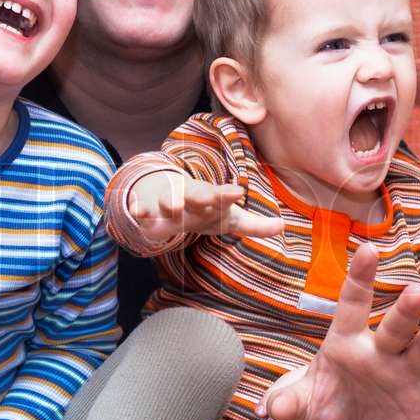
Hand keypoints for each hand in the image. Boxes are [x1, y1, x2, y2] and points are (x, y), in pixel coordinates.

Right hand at [126, 171, 282, 245]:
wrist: (165, 196)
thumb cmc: (203, 211)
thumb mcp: (229, 219)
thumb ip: (254, 225)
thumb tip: (283, 226)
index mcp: (210, 199)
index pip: (221, 196)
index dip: (227, 195)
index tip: (237, 193)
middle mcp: (190, 198)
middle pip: (197, 196)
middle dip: (202, 197)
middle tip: (206, 198)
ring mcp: (168, 202)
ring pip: (169, 202)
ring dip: (171, 203)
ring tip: (173, 207)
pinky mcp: (149, 211)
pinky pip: (143, 210)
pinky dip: (139, 210)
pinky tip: (136, 212)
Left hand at [256, 244, 419, 419]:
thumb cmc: (328, 408)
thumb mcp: (301, 408)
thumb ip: (287, 404)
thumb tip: (273, 410)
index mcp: (347, 343)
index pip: (352, 304)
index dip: (360, 279)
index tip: (369, 250)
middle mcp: (380, 353)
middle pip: (395, 327)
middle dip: (406, 311)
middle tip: (417, 291)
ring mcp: (406, 377)